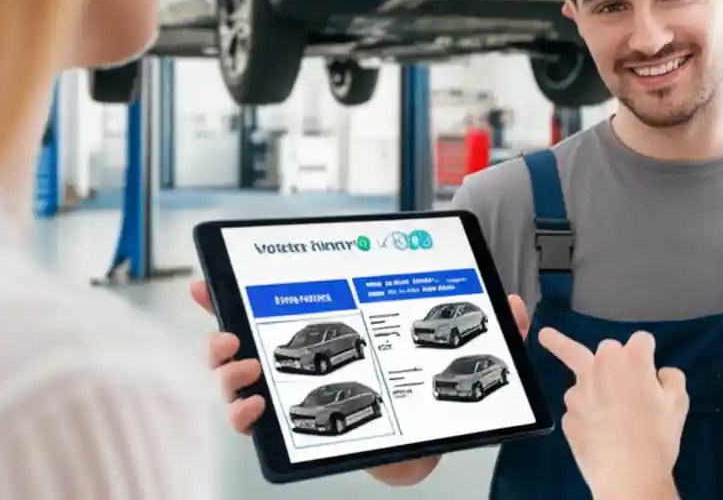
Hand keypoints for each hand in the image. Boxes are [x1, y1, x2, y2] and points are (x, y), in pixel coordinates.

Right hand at [189, 280, 530, 485]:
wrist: (430, 444)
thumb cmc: (431, 389)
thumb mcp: (460, 353)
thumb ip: (491, 327)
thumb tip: (514, 302)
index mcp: (328, 333)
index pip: (273, 304)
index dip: (234, 291)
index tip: (209, 278)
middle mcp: (301, 364)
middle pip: (241, 340)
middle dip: (219, 329)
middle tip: (227, 329)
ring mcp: (295, 399)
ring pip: (239, 381)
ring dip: (228, 373)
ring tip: (244, 366)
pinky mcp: (298, 433)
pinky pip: (257, 428)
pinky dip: (245, 416)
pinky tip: (257, 408)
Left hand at [539, 328, 685, 499]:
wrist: (627, 474)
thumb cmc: (658, 436)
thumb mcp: (679, 403)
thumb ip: (671, 378)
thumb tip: (660, 374)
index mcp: (632, 360)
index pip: (641, 339)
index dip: (648, 349)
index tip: (649, 356)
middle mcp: (601, 366)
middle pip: (608, 348)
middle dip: (617, 358)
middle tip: (625, 378)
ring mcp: (579, 390)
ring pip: (582, 372)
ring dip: (592, 379)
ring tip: (599, 397)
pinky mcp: (567, 413)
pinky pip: (578, 405)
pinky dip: (585, 411)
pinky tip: (595, 430)